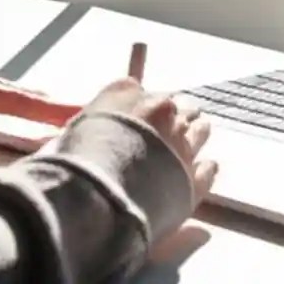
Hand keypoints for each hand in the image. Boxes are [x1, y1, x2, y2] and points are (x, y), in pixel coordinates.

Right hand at [83, 78, 217, 201]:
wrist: (98, 194)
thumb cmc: (76, 159)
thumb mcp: (74, 127)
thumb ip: (97, 115)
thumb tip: (107, 112)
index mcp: (128, 94)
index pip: (138, 89)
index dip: (138, 104)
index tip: (135, 113)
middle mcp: (161, 111)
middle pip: (176, 105)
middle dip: (173, 114)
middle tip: (168, 125)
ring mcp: (181, 144)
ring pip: (200, 129)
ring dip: (196, 132)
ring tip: (192, 137)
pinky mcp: (194, 178)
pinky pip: (209, 168)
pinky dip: (206, 168)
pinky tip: (204, 168)